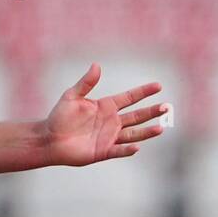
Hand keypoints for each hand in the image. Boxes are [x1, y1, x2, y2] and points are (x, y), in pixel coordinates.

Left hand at [42, 63, 166, 165]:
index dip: (143, 92)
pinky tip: (137, 146)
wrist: (50, 139)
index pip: (129, 98)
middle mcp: (112, 121)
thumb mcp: (72, 96)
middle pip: (137, 116)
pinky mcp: (104, 151)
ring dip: (147, 131)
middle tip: (167, 107)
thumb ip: (86, 83)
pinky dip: (128, 149)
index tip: (158, 86)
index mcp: (106, 106)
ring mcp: (109, 137)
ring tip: (161, 127)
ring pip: (134, 134)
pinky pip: (119, 150)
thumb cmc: (60, 116)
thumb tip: (96, 65)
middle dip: (152, 111)